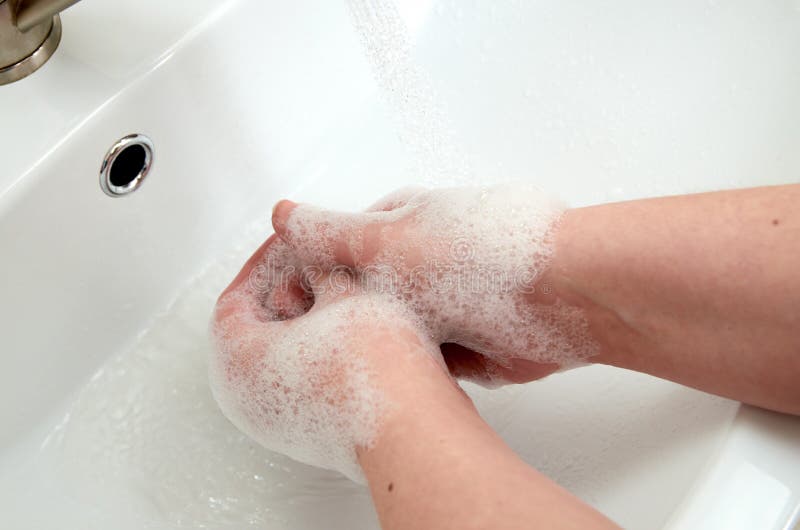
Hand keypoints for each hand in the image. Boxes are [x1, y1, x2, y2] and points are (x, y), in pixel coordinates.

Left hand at [209, 235, 459, 481]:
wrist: (412, 430)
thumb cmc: (373, 364)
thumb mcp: (344, 292)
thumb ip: (318, 262)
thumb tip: (309, 248)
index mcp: (236, 362)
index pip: (235, 299)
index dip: (266, 262)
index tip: (292, 242)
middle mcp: (243, 401)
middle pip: (253, 329)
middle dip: (285, 291)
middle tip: (314, 265)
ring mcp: (272, 425)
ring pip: (276, 356)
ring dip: (304, 321)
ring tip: (337, 293)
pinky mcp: (305, 436)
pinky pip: (296, 380)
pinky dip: (314, 351)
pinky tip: (348, 329)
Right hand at [271, 185, 597, 385]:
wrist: (560, 298)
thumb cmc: (480, 254)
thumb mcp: (385, 241)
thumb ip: (330, 234)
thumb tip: (284, 213)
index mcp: (399, 225)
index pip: (333, 250)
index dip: (302, 280)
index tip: (278, 310)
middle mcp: (420, 263)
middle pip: (359, 296)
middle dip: (339, 319)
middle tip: (305, 346)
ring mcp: (443, 305)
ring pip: (390, 333)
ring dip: (376, 347)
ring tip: (344, 367)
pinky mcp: (466, 346)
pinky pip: (422, 362)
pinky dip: (410, 370)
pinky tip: (393, 380)